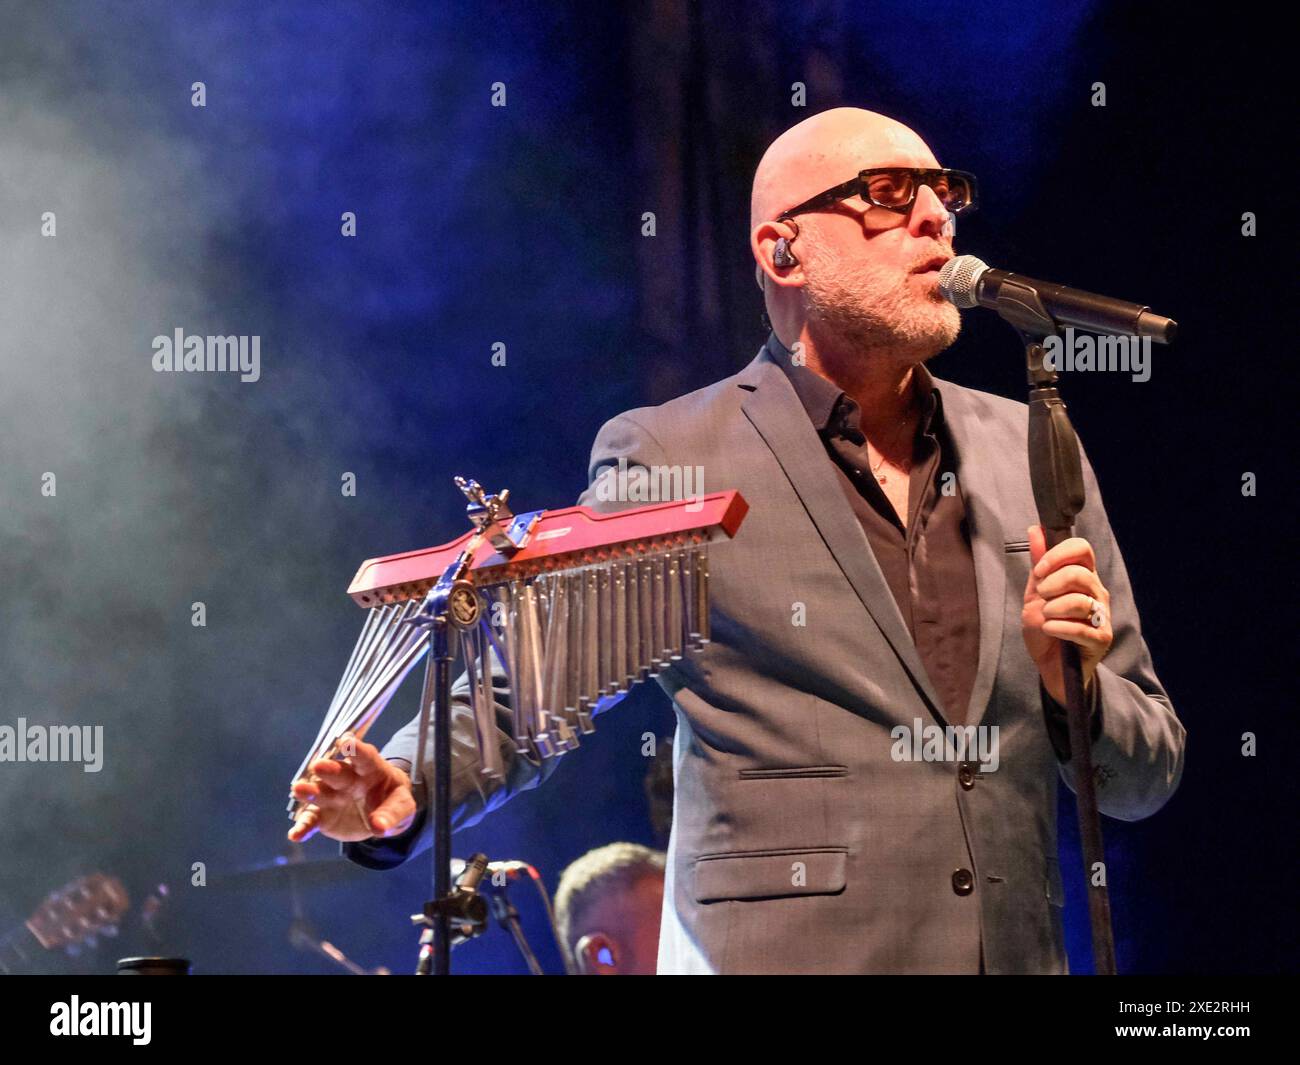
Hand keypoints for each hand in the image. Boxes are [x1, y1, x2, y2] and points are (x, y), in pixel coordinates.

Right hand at [288, 734, 416, 842]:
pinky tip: (296, 834)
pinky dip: (303, 826)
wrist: (381, 815)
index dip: (356, 749)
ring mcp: (332, 796)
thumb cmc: (393, 801)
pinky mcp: (322, 815)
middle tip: (318, 766)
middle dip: (328, 769)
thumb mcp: (402, 807)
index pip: (364, 756)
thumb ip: (391, 815)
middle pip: (338, 772)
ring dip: (309, 791)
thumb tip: (378, 826)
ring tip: (298, 790)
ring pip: (319, 792)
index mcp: (371, 768)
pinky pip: (311, 820)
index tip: (346, 741)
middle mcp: (348, 779)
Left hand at [1021, 525, 1113, 705]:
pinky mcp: (1101, 640)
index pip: (1083, 549)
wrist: (1051, 667)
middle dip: (1051, 584)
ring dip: (1052, 609)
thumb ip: (1039, 565)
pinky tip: (1049, 631)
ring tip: (1045, 618)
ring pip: (1080, 601)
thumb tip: (1036, 529)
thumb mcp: (1036, 594)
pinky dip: (1057, 628)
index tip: (1039, 570)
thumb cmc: (1046, 629)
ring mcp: (1103, 617)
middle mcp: (1097, 594)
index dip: (1059, 554)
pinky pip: (1080, 629)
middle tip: (1041, 597)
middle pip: (1080, 574)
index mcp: (1083, 578)